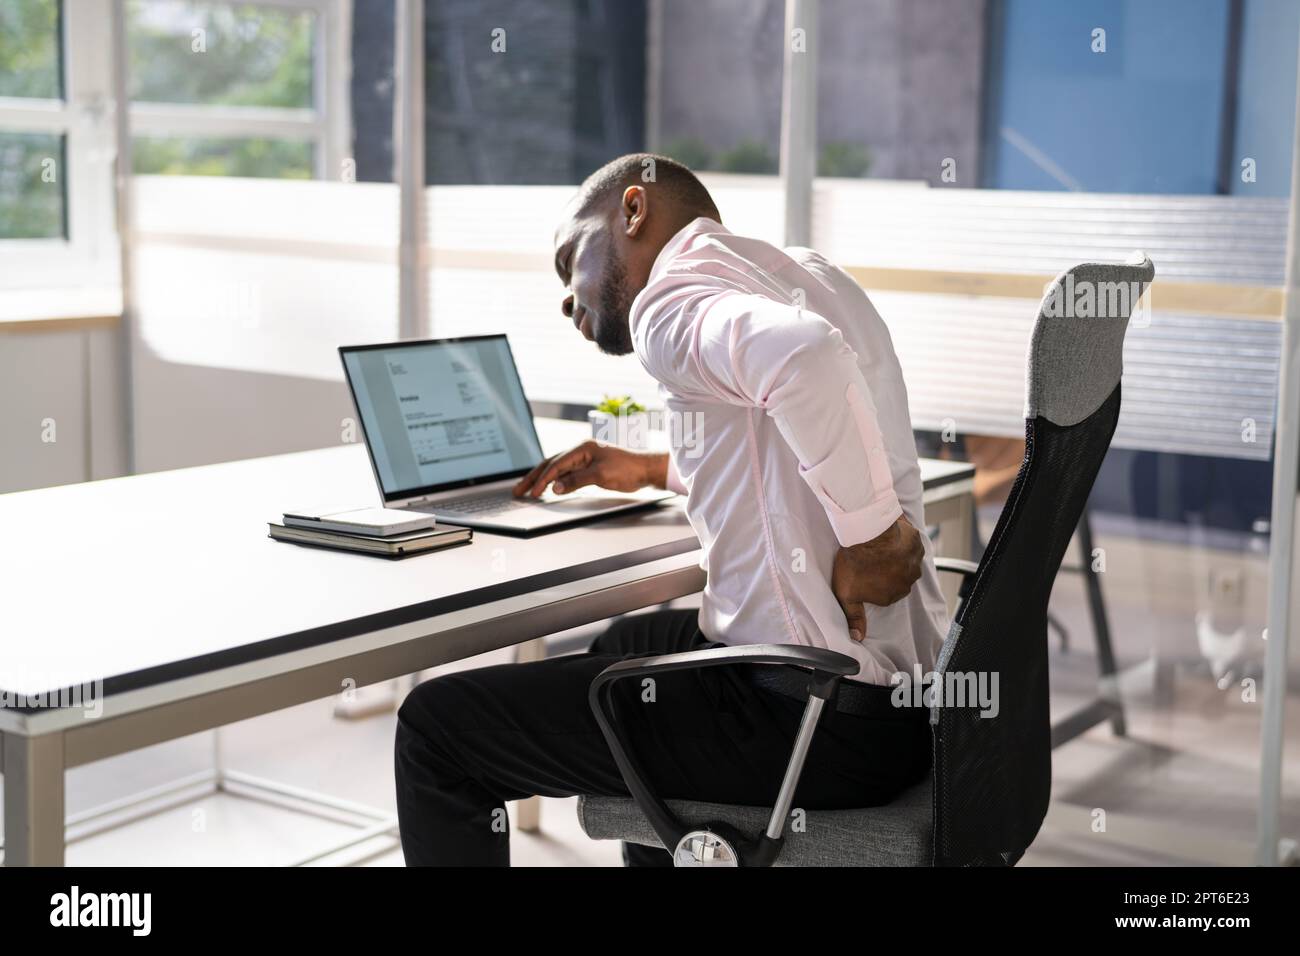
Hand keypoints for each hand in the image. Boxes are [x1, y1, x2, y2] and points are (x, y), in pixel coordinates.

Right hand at [513, 441, 668, 497]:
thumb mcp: (601, 475)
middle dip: (533, 477)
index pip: (556, 465)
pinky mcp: (588, 467)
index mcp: (582, 448)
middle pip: (551, 464)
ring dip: (541, 479)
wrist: (645, 470)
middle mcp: (581, 451)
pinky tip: (547, 487)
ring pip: (556, 468)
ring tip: (527, 489)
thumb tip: (555, 487)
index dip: (543, 479)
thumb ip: (576, 480)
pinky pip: (565, 473)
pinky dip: (554, 480)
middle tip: (519, 490)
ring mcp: (584, 458)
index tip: (533, 493)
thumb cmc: (628, 469)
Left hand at [831, 515, 923, 641]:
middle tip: (870, 559)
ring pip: (906, 563)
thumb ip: (853, 616)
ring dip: (896, 557)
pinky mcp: (917, 545)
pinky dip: (904, 542)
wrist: (867, 534)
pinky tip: (891, 537)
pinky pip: (912, 546)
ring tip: (880, 547)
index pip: (884, 593)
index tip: (864, 572)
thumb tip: (857, 637)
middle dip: (886, 571)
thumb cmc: (855, 563)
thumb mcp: (847, 594)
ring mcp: (914, 564)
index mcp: (891, 596)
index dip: (873, 582)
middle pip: (897, 579)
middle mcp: (907, 583)